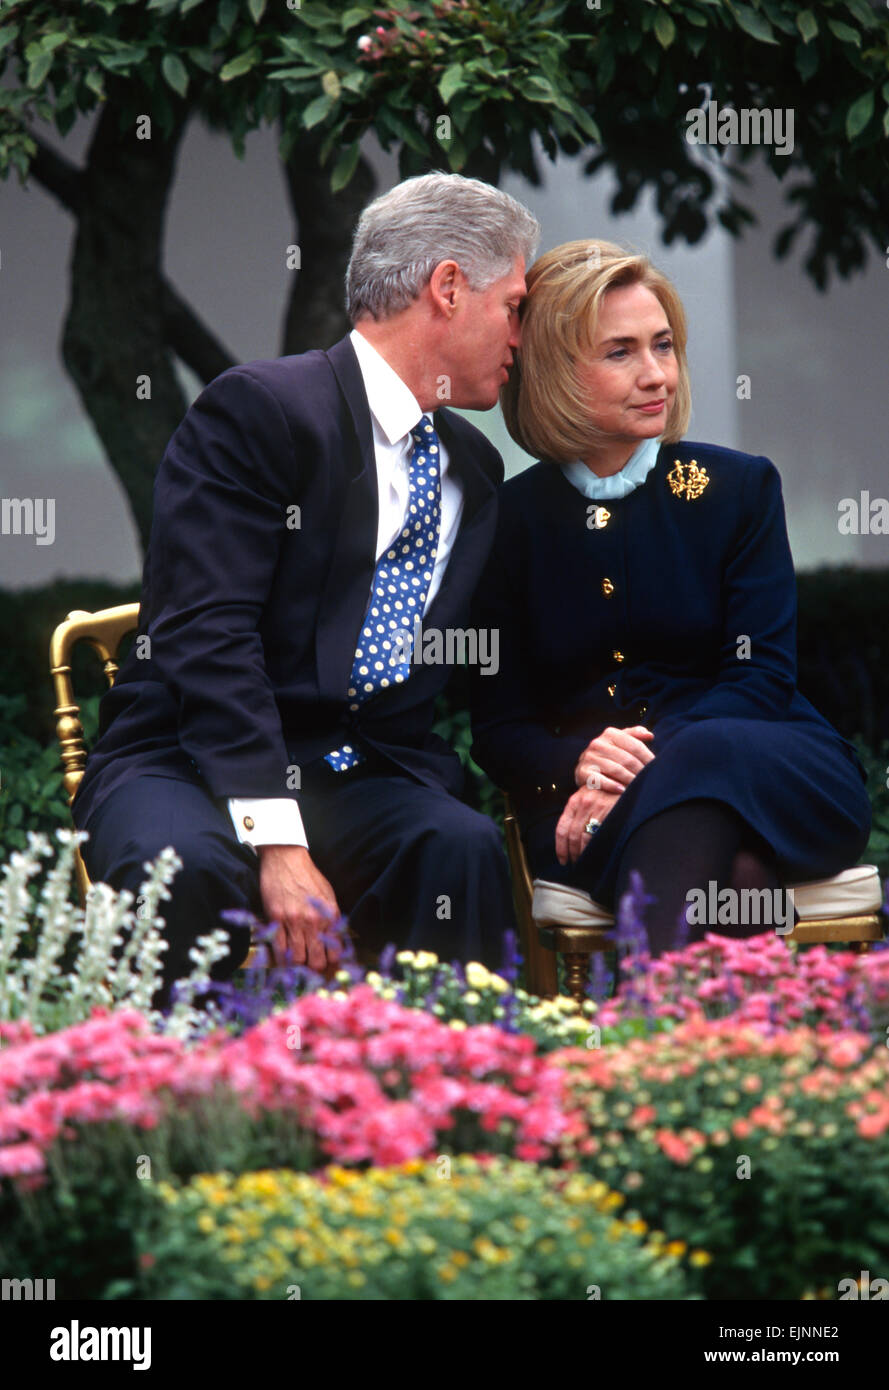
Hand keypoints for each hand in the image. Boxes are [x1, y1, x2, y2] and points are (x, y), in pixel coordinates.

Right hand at [257, 845, 340, 971]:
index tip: (325, 965)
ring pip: (297, 959)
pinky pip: (279, 949)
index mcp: (330, 915)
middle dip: (313, 969)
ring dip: (297, 965)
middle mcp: (314, 920)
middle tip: (309, 968)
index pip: (335, 953)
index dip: (330, 963)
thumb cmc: (308, 876)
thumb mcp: (328, 895)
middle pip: (316, 961)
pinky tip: (283, 961)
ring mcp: (294, 921)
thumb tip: (333, 942)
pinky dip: (281, 959)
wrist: (286, 859)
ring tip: (296, 964)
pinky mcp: (276, 918)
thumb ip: (331, 918)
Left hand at [555, 786, 620, 865]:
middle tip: (574, 863)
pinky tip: (595, 852)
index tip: (562, 858)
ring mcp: (595, 807)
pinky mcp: (607, 810)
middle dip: (571, 853)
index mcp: (573, 801)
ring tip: (584, 861)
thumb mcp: (588, 798)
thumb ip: (578, 813)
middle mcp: (581, 803)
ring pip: (584, 837)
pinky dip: (595, 847)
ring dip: (582, 852)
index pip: (561, 829)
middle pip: (571, 836)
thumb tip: (570, 839)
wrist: (624, 781)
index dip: (560, 847)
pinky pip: (598, 834)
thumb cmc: (605, 793)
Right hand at [574, 724, 654, 790]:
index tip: (657, 768)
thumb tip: (650, 736)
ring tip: (639, 787)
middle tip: (650, 781)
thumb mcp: (621, 741)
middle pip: (627, 759)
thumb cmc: (610, 753)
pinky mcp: (582, 772)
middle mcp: (598, 743)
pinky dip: (612, 786)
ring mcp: (589, 757)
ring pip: (616, 770)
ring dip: (630, 780)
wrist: (586, 766)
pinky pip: (600, 780)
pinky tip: (622, 791)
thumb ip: (635, 735)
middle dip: (641, 772)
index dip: (648, 758)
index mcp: (610, 733)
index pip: (635, 746)